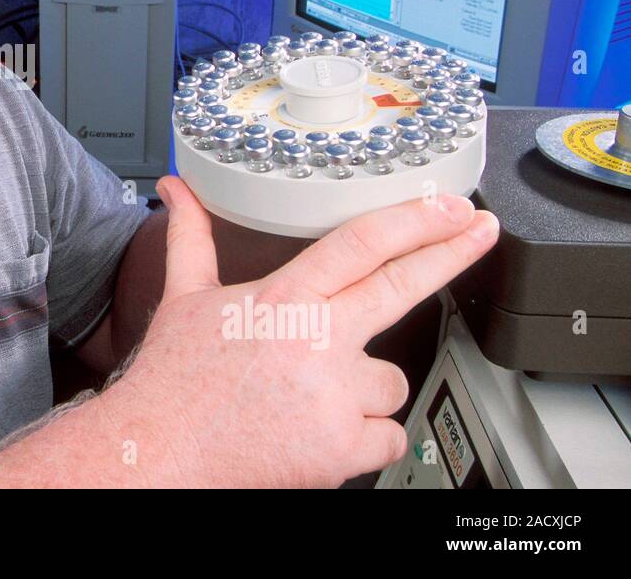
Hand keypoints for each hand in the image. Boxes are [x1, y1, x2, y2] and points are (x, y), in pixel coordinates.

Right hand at [99, 175, 498, 487]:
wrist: (160, 453)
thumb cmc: (172, 381)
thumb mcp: (185, 297)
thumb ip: (191, 236)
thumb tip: (176, 188)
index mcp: (283, 298)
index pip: (362, 243)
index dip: (416, 219)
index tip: (449, 206)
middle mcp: (316, 340)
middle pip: (404, 286)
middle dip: (452, 252)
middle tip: (481, 230)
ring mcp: (334, 395)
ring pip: (392, 379)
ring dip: (366, 388)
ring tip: (311, 394)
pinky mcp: (344, 446)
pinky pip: (388, 435)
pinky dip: (364, 436)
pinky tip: (321, 429)